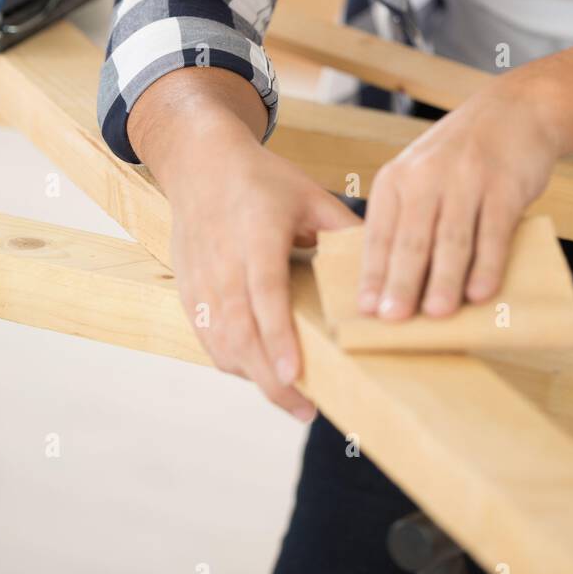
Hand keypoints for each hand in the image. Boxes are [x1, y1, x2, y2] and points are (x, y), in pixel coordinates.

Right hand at [169, 138, 356, 418]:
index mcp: (256, 235)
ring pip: (220, 343)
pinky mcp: (188, 291)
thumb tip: (384, 261)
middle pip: (239, 332)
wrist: (201, 164)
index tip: (294, 374)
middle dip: (270, 379)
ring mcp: (200, 279)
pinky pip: (207, 338)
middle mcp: (222, 262)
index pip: (264, 295)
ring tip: (292, 399)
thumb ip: (344, 228)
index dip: (277, 338)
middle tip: (306, 409)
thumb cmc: (262, 180)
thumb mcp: (309, 194)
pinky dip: (232, 362)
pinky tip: (261, 373)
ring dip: (253, 377)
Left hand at [356, 84, 560, 319]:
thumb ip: (407, 220)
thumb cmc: (461, 156)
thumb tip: (396, 285)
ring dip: (444, 280)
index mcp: (396, 179)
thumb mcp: (420, 174)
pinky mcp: (504, 186)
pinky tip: (481, 292)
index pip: (379, 233)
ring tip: (436, 314)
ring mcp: (467, 180)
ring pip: (451, 239)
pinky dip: (487, 265)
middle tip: (393, 319)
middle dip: (401, 282)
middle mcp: (426, 177)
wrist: (516, 110)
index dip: (373, 273)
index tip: (366, 309)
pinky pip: (493, 232)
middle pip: (411, 239)